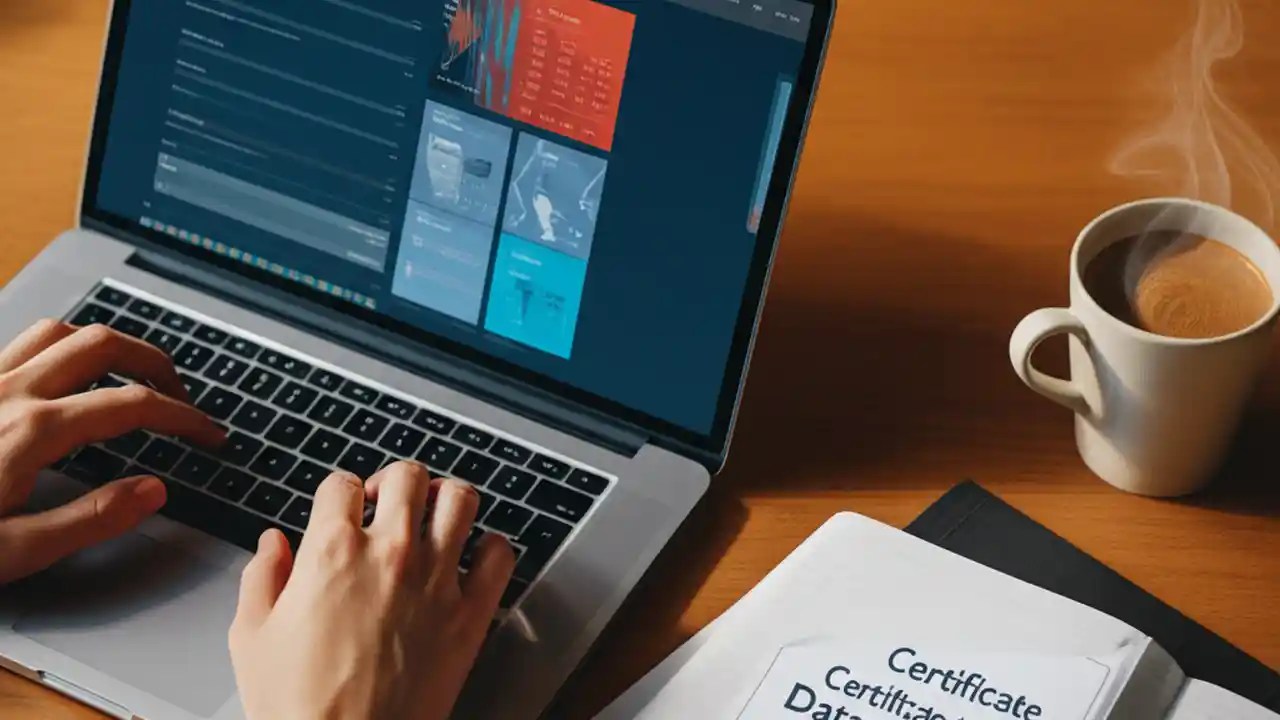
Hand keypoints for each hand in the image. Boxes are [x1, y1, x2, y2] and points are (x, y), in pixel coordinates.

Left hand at [0, 320, 224, 583]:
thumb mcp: (11, 554)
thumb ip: (90, 519)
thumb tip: (152, 489)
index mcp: (33, 432)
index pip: (134, 405)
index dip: (185, 417)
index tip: (210, 435)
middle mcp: (8, 393)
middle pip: (104, 344)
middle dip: (156, 361)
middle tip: (181, 392)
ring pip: (59, 330)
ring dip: (106, 343)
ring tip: (129, 371)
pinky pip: (17, 342)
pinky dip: (56, 346)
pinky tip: (59, 376)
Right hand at [230, 463, 515, 719]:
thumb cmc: (300, 706)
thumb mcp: (252, 638)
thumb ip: (261, 578)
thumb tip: (272, 545)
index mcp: (332, 553)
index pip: (341, 484)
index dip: (338, 492)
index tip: (341, 507)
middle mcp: (390, 555)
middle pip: (408, 477)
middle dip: (394, 482)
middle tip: (388, 503)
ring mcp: (436, 581)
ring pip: (460, 500)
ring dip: (446, 498)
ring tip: (434, 514)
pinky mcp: (470, 614)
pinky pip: (499, 556)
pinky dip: (491, 546)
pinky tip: (475, 553)